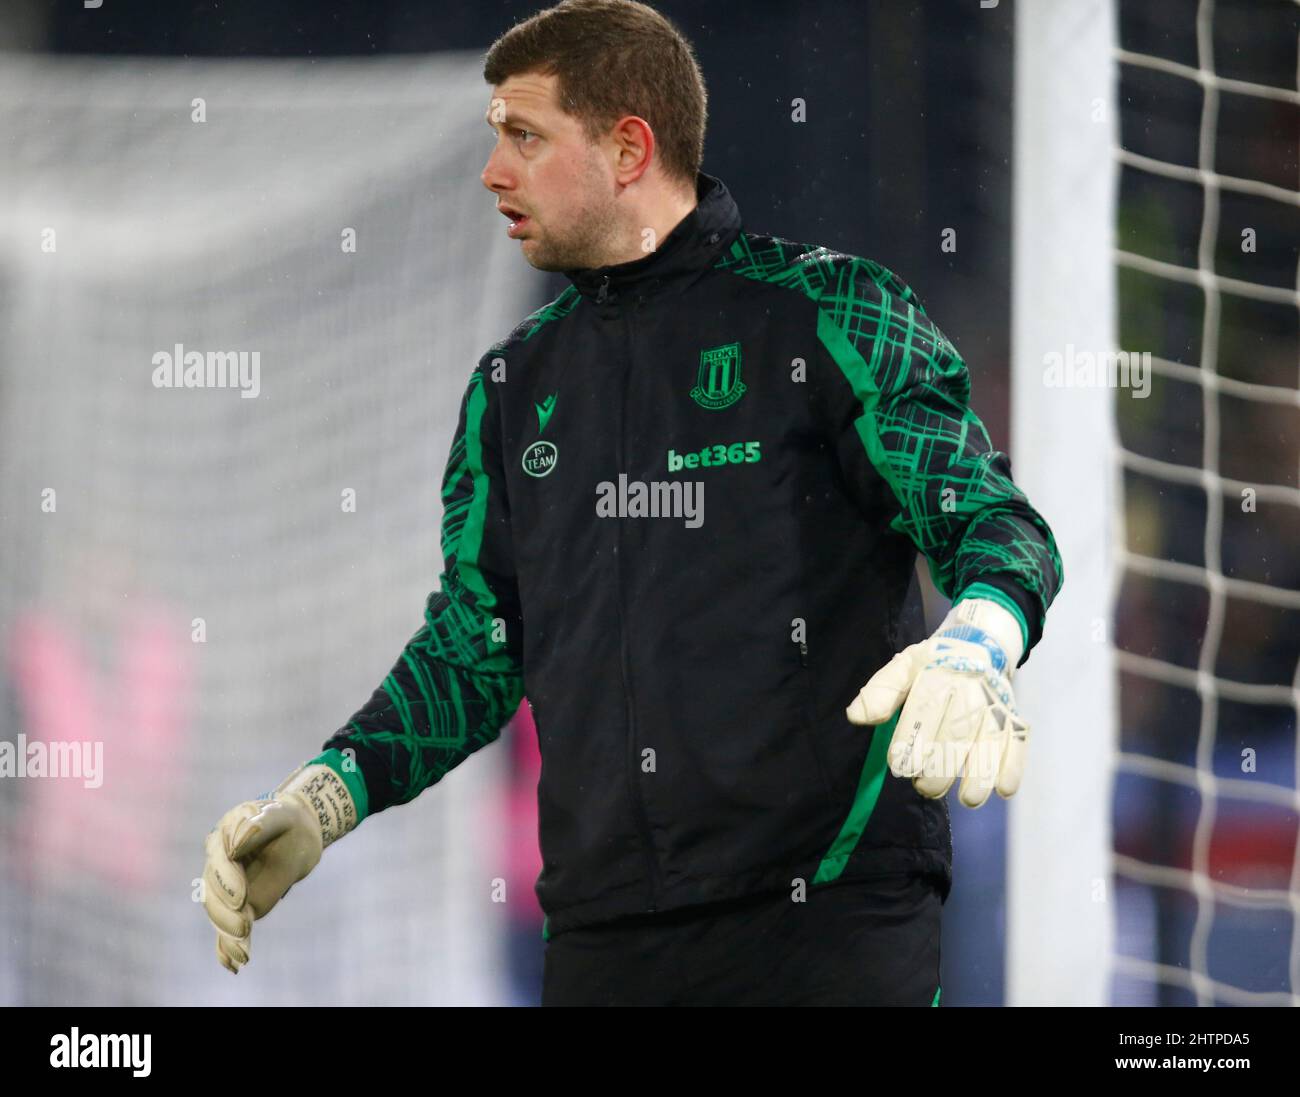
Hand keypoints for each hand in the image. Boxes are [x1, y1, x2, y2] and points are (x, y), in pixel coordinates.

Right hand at [201, 764, 340, 972]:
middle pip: (213, 892)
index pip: (220, 862)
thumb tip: (234, 845)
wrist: (296, 831)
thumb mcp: (280, 815)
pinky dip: (226, 947)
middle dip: (226, 913)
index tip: (241, 899)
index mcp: (223, 837)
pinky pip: (226, 926)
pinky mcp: (234, 904)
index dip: (228, 882)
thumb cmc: (286, 820)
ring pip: (218, 912)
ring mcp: (223, 886)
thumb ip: (259, 826)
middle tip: (244, 928)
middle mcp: (218, 863)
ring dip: (227, 933)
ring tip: (242, 951)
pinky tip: (233, 963)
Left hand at [845, 597, 1028, 807]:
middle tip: (925, 788)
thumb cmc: (933, 665)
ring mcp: (994, 705)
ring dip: (981, 774)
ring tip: (969, 799)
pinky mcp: (1012, 718)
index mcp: (937, 674)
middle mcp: (969, 689)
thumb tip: (856, 716)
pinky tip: (1003, 790)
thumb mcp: (903, 668)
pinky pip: (1017, 743)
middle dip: (941, 768)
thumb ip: (880, 692)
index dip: (910, 740)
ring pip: (989, 741)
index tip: (899, 766)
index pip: (923, 710)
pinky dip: (1013, 767)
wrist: (979, 647)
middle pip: (956, 732)